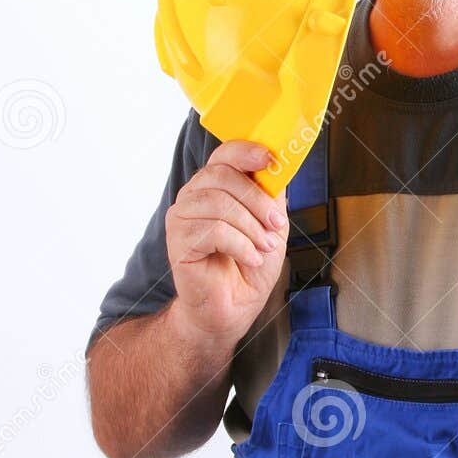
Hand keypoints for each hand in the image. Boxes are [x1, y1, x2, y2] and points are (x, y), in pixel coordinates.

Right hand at [165, 140, 288, 347]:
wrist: (233, 307)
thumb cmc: (249, 265)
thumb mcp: (270, 225)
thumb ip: (271, 196)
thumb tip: (279, 168)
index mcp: (214, 186)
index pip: (224, 154)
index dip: (246, 151)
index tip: (269, 158)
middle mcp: (193, 196)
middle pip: (223, 176)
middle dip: (257, 201)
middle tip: (275, 226)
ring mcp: (182, 218)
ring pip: (219, 204)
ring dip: (251, 229)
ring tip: (263, 248)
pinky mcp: (178, 242)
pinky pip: (214, 231)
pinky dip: (241, 246)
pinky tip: (250, 259)